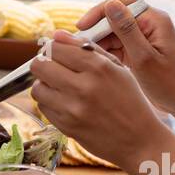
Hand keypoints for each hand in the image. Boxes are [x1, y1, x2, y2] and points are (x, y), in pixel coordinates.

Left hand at [30, 30, 171, 172]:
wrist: (138, 140)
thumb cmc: (130, 101)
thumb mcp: (117, 68)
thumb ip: (87, 49)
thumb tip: (57, 35)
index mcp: (98, 68)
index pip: (56, 48)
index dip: (53, 48)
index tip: (56, 52)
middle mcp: (82, 87)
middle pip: (39, 66)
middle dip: (43, 64)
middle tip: (54, 68)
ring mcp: (71, 109)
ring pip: (37, 88)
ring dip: (44, 85)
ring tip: (60, 87)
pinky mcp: (65, 126)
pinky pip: (43, 108)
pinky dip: (49, 102)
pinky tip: (65, 103)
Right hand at [75, 0, 174, 121]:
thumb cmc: (170, 84)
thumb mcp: (144, 58)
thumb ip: (127, 31)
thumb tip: (110, 5)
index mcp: (154, 20)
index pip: (120, 3)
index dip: (97, 13)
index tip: (79, 28)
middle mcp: (150, 24)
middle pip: (114, 18)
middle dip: (95, 31)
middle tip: (76, 49)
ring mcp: (145, 38)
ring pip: (113, 33)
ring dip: (98, 44)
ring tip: (83, 60)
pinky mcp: (140, 51)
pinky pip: (118, 46)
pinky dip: (106, 53)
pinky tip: (96, 66)